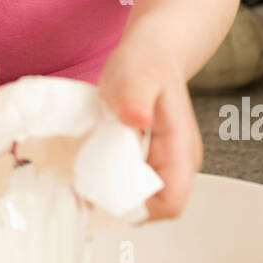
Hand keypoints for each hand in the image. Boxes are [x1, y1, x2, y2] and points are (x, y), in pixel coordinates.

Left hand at [98, 44, 201, 219]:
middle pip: (151, 208)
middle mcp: (176, 165)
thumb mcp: (138, 74)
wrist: (151, 54)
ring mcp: (162, 165)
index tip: (104, 192)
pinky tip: (88, 164)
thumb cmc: (147, 62)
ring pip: (137, 199)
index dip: (139, 209)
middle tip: (82, 184)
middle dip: (116, 203)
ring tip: (81, 173)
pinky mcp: (146, 162)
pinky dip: (107, 180)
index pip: (170, 204)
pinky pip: (128, 184)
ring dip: (109, 193)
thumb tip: (137, 118)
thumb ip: (136, 95)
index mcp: (181, 151)